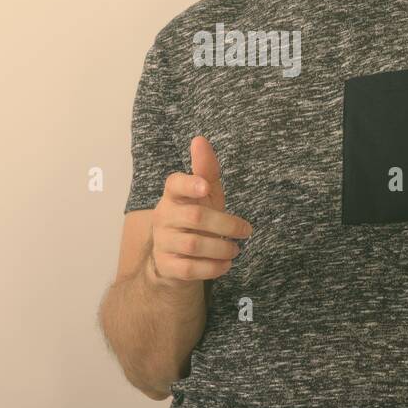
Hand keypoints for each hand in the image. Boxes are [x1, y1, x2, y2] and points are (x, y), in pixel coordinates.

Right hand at [147, 136, 252, 286]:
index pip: (174, 184)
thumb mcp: (204, 194)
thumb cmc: (194, 218)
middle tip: (245, 231)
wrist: (173, 258)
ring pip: (194, 245)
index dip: (189, 184)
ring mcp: (162, 242)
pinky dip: (213, 267)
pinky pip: (190, 268)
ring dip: (222, 248)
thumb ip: (205, 169)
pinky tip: (225, 264)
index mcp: (173, 195)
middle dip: (225, 224)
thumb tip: (199, 139)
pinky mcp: (166, 265)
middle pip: (195, 217)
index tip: (206, 187)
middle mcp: (164, 216)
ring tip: (235, 249)